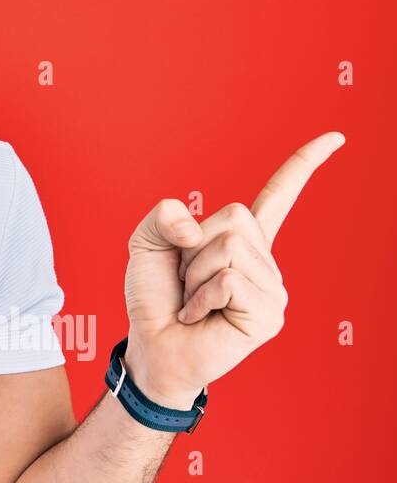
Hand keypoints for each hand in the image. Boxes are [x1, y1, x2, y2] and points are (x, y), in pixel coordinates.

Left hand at [120, 131, 344, 408]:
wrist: (152, 346)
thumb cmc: (154, 297)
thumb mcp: (146, 243)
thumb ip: (163, 216)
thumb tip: (194, 228)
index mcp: (242, 239)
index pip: (279, 195)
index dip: (305, 164)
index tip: (336, 137)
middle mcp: (265, 261)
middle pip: (233, 218)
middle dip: (192, 247)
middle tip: (186, 281)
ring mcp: (273, 289)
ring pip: (228, 248)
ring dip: (194, 274)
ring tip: (193, 300)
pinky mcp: (270, 314)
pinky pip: (229, 280)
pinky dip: (200, 296)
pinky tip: (199, 317)